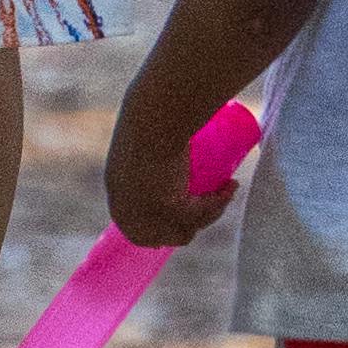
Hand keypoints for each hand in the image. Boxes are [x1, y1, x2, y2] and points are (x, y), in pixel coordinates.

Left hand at [102, 111, 245, 254]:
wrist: (153, 110)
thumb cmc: (149, 111)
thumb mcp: (142, 130)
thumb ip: (149, 133)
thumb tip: (166, 131)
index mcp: (116, 195)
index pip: (142, 230)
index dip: (169, 226)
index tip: (194, 206)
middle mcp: (126, 212)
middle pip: (164, 237)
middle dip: (191, 225)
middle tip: (212, 196)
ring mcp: (144, 214)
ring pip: (185, 231)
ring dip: (210, 214)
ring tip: (227, 187)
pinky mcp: (167, 209)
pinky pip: (199, 215)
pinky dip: (219, 204)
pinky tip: (231, 186)